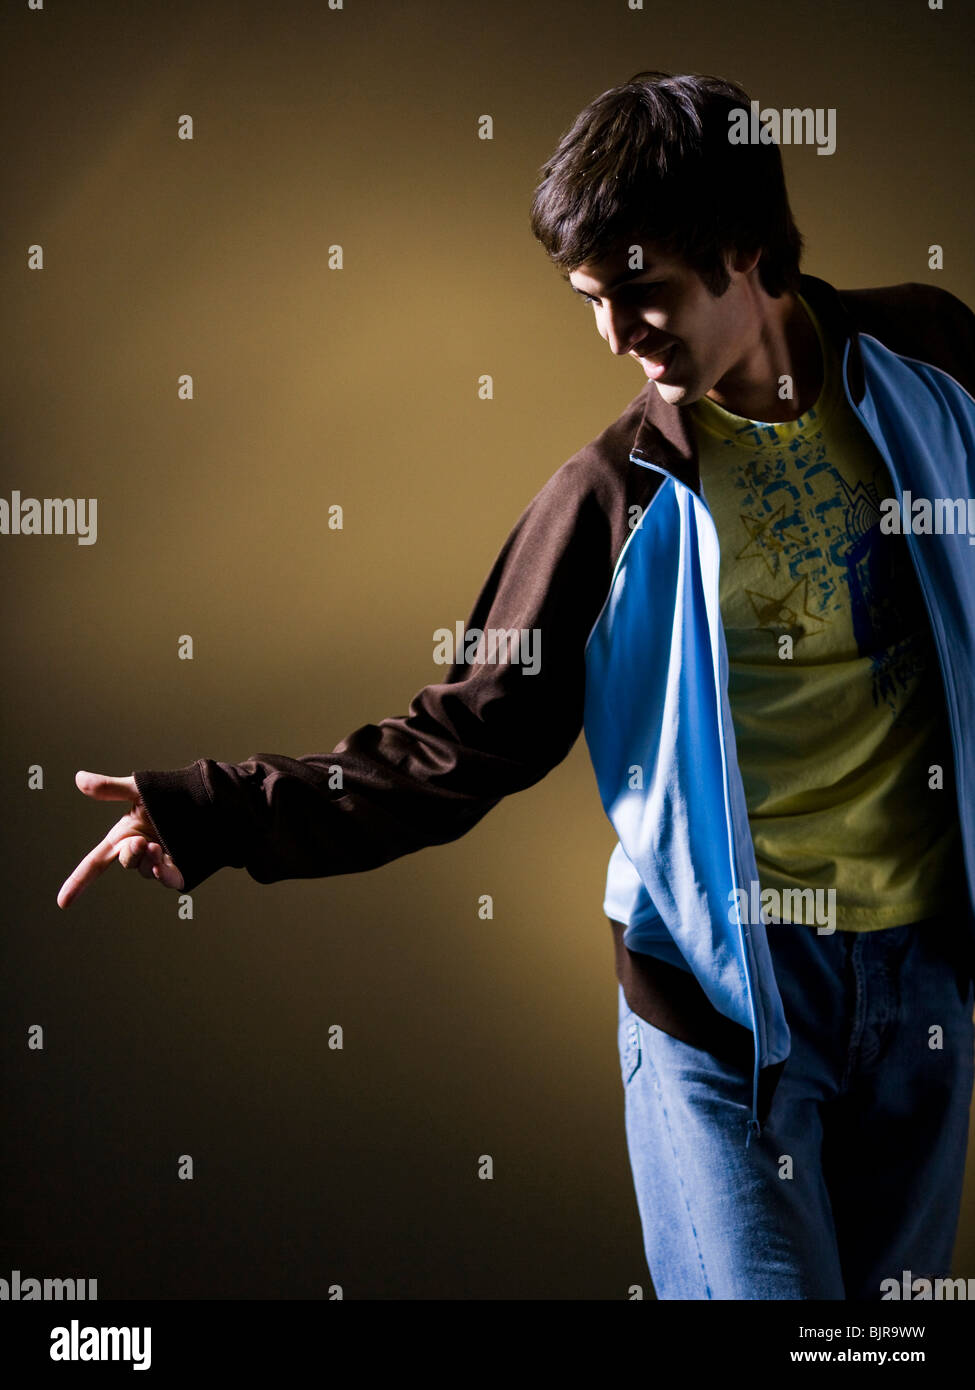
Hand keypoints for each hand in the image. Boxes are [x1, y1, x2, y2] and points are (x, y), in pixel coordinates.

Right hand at [57, 770, 184, 908]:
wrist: (208, 798)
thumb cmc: (170, 793)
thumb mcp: (138, 790)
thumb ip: (110, 788)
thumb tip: (79, 778)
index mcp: (124, 835)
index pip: (95, 863)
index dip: (78, 882)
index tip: (62, 902)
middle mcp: (139, 851)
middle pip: (126, 862)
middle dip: (131, 854)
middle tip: (142, 841)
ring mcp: (159, 861)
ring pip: (147, 871)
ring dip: (150, 860)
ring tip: (158, 845)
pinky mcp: (180, 867)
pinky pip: (169, 879)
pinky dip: (165, 876)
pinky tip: (165, 865)